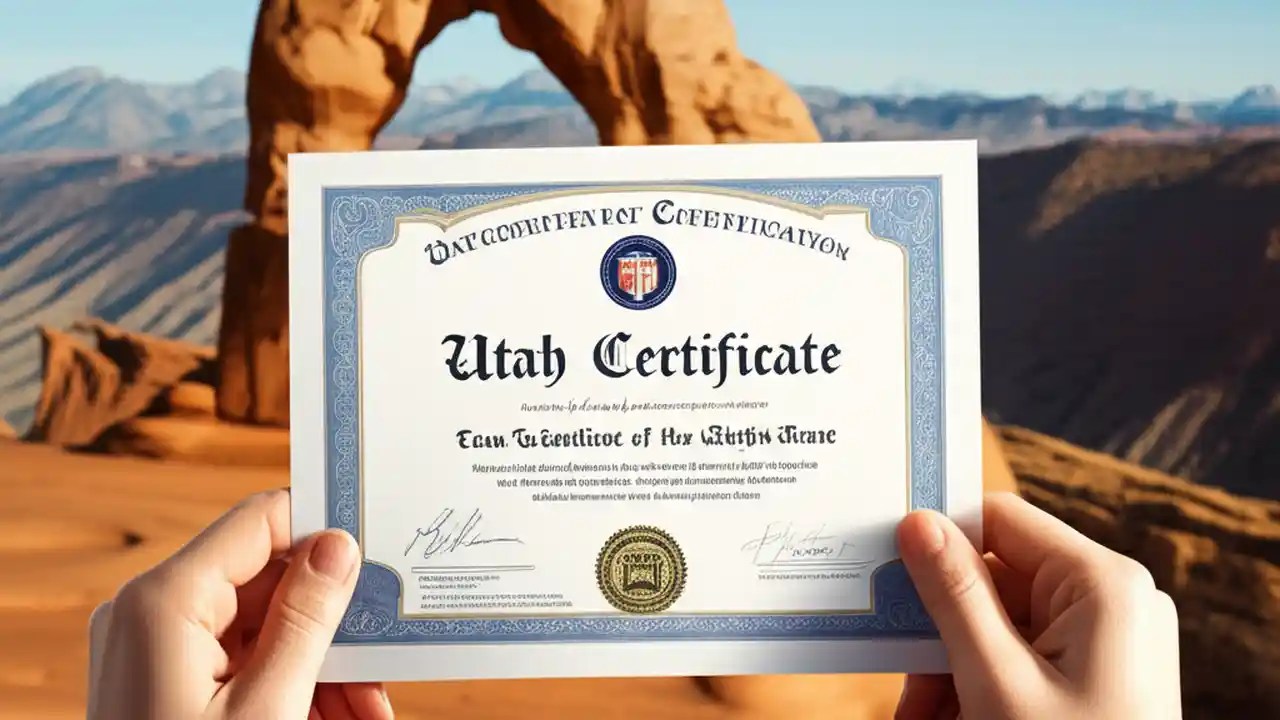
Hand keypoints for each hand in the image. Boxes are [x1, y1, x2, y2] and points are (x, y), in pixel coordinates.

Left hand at [87, 490, 393, 718]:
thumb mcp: (267, 707)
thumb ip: (307, 619)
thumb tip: (338, 546)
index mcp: (165, 600)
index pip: (259, 521)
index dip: (323, 527)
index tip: (380, 545)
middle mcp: (152, 612)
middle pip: (268, 581)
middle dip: (333, 624)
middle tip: (387, 662)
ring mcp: (155, 646)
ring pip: (263, 628)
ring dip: (323, 666)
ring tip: (369, 714)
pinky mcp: (164, 678)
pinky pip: (242, 662)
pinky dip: (291, 686)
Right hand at [895, 492, 1180, 718]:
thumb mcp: (995, 681)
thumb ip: (954, 596)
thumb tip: (917, 523)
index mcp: (1102, 583)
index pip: (1002, 520)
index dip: (940, 535)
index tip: (883, 561)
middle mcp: (1111, 600)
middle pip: (995, 580)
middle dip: (938, 630)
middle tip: (900, 680)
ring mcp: (1107, 639)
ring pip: (999, 625)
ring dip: (949, 668)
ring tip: (921, 719)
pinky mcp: (1097, 671)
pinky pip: (1021, 657)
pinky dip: (978, 685)